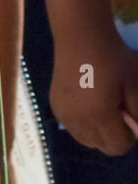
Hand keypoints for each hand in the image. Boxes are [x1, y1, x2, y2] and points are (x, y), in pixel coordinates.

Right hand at [49, 23, 137, 154]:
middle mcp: (77, 119)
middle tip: (118, 113)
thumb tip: (137, 130)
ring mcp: (62, 113)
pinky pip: (72, 127)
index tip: (130, 117)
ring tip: (102, 108)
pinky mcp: (54, 105)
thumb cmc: (113, 58)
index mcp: (99, 115)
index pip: (118, 147)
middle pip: (100, 146)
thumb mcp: (134, 85)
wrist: (80, 37)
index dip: (130, 136)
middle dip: (113, 136)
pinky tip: (87, 103)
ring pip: (85, 139)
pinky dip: (83, 123)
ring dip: (97, 132)